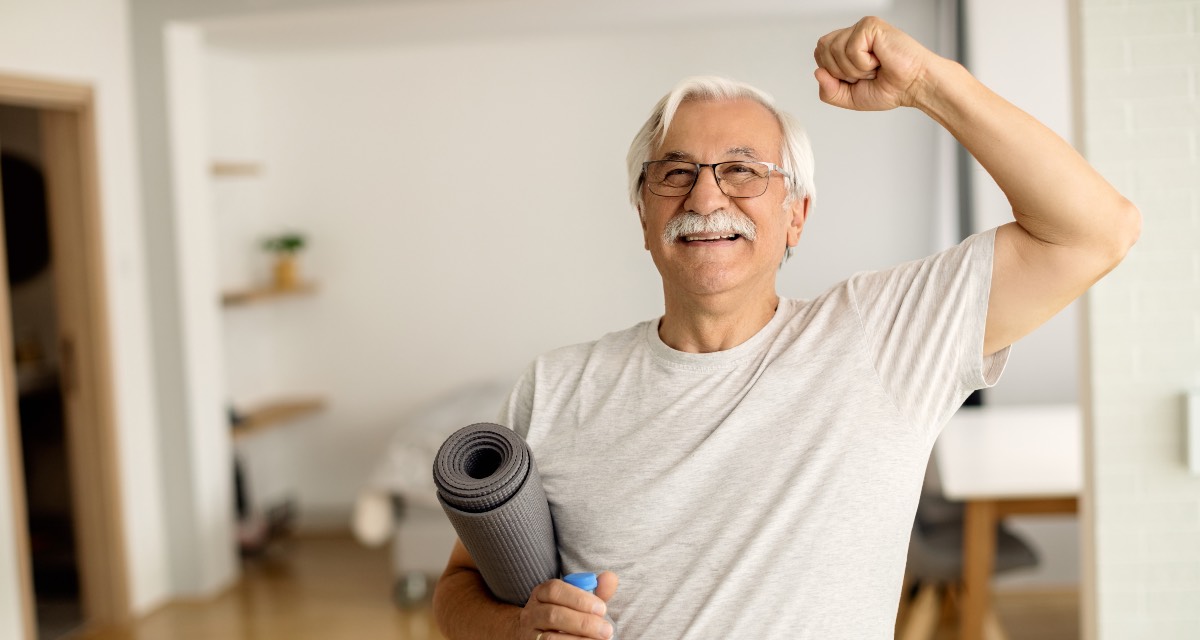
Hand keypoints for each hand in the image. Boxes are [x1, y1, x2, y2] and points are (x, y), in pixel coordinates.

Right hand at [513, 571, 618, 639]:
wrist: (537, 635)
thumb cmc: (565, 615)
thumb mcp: (577, 601)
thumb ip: (595, 591)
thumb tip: (610, 577)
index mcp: (542, 594)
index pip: (555, 590)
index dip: (579, 598)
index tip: (602, 608)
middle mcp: (532, 613)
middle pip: (553, 615)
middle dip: (583, 623)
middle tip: (607, 631)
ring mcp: (530, 633)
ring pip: (550, 637)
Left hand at [813, 16, 941, 110]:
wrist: (914, 86)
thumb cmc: (889, 89)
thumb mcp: (849, 98)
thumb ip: (828, 91)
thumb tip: (818, 72)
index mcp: (845, 47)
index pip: (819, 55)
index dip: (833, 73)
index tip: (856, 79)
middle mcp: (852, 34)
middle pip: (822, 49)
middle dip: (841, 71)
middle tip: (866, 73)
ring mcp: (861, 28)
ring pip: (834, 49)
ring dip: (855, 68)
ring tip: (875, 67)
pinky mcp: (870, 25)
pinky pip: (851, 48)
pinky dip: (864, 63)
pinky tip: (879, 60)